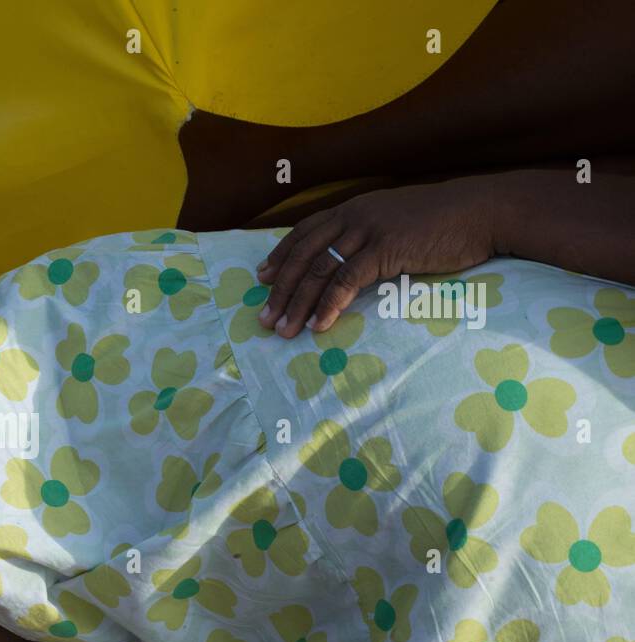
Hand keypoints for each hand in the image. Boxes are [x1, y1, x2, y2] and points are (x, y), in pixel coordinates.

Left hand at [254, 178, 497, 336]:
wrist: (483, 211)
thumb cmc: (445, 223)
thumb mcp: (397, 224)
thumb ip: (371, 238)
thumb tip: (353, 262)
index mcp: (354, 208)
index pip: (305, 232)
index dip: (280, 255)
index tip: (261, 278)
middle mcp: (355, 215)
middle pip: (303, 254)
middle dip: (280, 289)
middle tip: (264, 318)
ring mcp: (369, 230)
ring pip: (319, 269)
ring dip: (298, 303)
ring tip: (284, 330)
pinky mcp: (386, 248)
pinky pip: (347, 280)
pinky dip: (329, 305)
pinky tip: (318, 325)